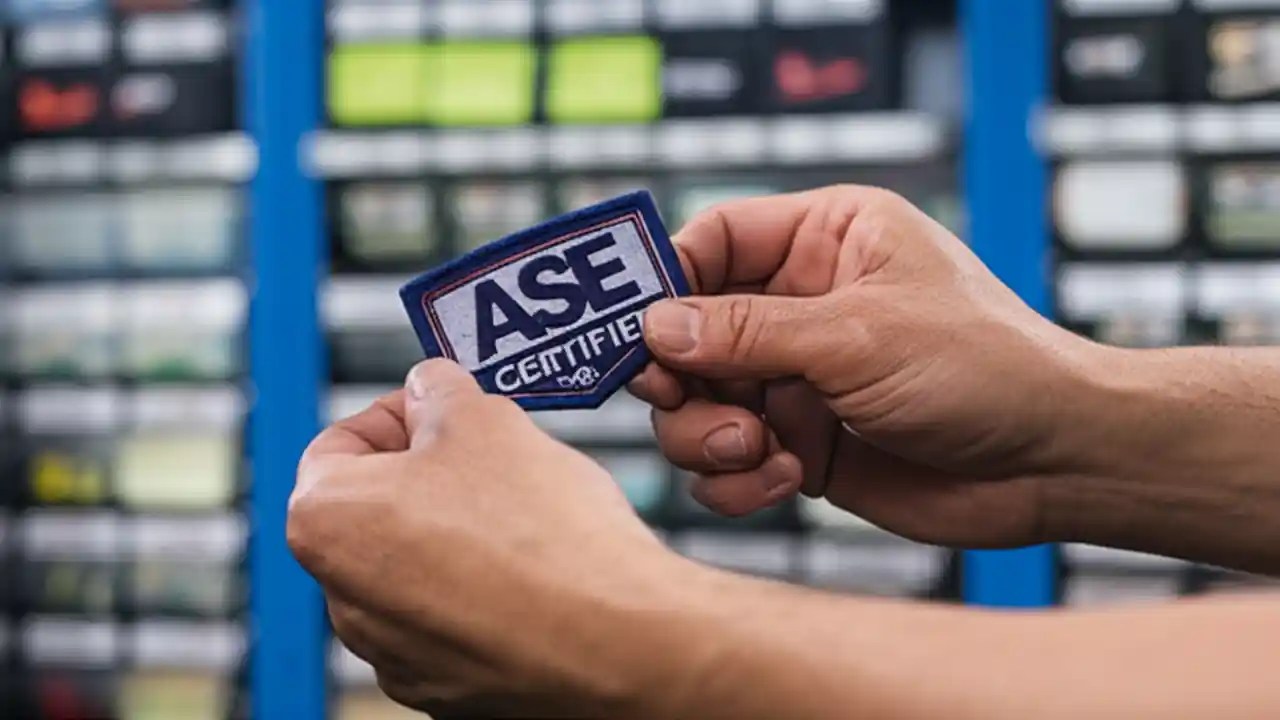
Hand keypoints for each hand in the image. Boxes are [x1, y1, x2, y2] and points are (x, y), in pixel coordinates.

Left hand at [288, 361, 705, 718]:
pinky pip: (450, 619)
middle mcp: (343, 597)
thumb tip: (430, 390)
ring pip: (414, 565)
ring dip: (456, 531)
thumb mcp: (485, 417)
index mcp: (326, 522)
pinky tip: (531, 569)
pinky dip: (479, 590)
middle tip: (488, 453)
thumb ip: (438, 392)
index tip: (437, 408)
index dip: (397, 412)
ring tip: (522, 515)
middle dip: (429, 473)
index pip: (338, 442)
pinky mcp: (442, 684)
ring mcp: (391, 650)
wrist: (616, 637)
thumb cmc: (544, 536)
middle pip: (376, 507)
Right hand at [631, 186, 1103, 547]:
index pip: (713, 240)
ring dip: (707, 434)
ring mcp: (796, 377)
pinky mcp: (798, 442)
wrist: (1051, 463)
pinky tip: (786, 478)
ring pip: (696, 403)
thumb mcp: (858, 334)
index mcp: (825, 239)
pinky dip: (737, 478)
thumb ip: (748, 330)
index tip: (635, 326)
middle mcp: (801, 304)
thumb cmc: (983, 368)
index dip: (666, 279)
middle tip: (682, 399)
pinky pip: (726, 461)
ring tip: (758, 450)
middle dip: (680, 375)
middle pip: (687, 331)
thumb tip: (654, 325)